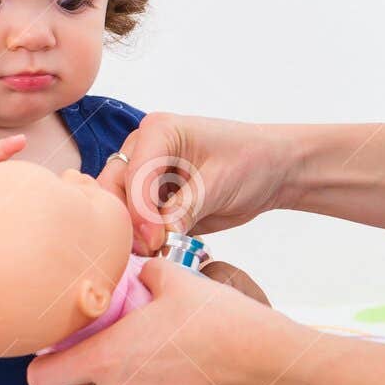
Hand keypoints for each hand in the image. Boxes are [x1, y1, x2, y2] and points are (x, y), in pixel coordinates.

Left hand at [25, 257, 298, 384]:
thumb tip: (138, 273)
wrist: (265, 359)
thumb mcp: (175, 281)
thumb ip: (144, 275)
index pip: (41, 379)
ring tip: (160, 363)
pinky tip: (184, 380)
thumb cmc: (218, 318)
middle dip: (93, 372)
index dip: (46, 364)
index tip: (61, 351)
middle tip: (121, 349)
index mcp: (106, 358)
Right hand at [98, 113, 296, 254]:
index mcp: (159, 130)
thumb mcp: (219, 183)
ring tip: (156, 253)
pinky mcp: (153, 200)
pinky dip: (143, 239)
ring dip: (132, 233)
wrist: (271, 169)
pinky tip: (158, 252)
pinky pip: (137, 223)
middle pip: (114, 190)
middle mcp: (144, 149)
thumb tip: (159, 237)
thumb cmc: (250, 161)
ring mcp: (145, 176)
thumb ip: (185, 208)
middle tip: (151, 250)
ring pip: (120, 209)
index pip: (134, 173)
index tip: (155, 240)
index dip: (139, 210)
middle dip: (128, 222)